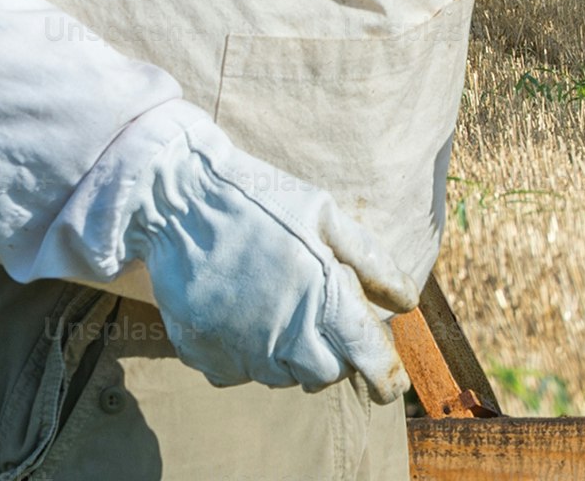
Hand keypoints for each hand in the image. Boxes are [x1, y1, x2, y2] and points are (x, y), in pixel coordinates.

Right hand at [125, 107, 413, 394]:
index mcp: (320, 297)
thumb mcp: (324, 214)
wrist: (178, 200)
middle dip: (337, 357)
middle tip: (329, 322)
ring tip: (285, 309)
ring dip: (294, 355)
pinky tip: (245, 316)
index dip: (385, 377)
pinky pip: (240, 372)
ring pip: (283, 377)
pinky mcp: (204, 355)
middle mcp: (282, 335)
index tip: (390, 385)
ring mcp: (239, 350)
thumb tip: (406, 301)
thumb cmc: (259, 199)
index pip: (366, 357)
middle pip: (326, 374)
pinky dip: (251, 355)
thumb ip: (370, 261)